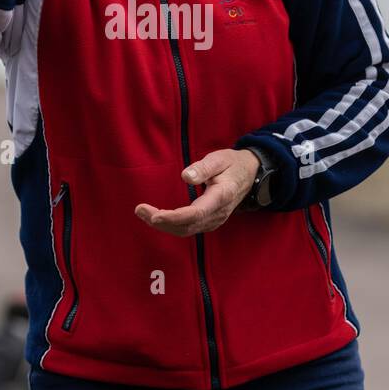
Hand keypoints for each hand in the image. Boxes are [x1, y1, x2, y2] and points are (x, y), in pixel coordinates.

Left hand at [135, 149, 259, 237]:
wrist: (249, 174)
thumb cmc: (232, 164)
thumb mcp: (220, 159)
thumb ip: (204, 167)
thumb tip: (185, 176)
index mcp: (222, 196)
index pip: (196, 213)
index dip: (174, 217)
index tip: (155, 216)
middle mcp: (218, 213)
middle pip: (187, 226)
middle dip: (162, 222)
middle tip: (140, 210)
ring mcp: (214, 220)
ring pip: (186, 230)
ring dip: (163, 225)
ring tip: (143, 213)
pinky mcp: (209, 221)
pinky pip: (188, 228)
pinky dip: (171, 225)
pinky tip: (156, 217)